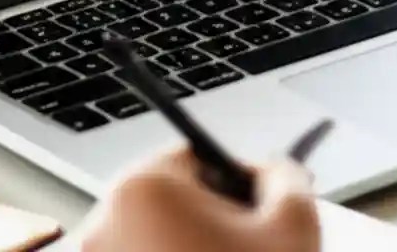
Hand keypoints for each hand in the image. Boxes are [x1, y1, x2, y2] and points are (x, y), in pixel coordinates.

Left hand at [80, 148, 320, 251]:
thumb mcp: (293, 225)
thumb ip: (286, 178)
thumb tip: (276, 170)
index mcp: (143, 188)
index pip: (192, 155)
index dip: (234, 176)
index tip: (258, 202)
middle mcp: (103, 225)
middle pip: (167, 198)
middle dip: (210, 216)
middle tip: (250, 248)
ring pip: (152, 239)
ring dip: (188, 248)